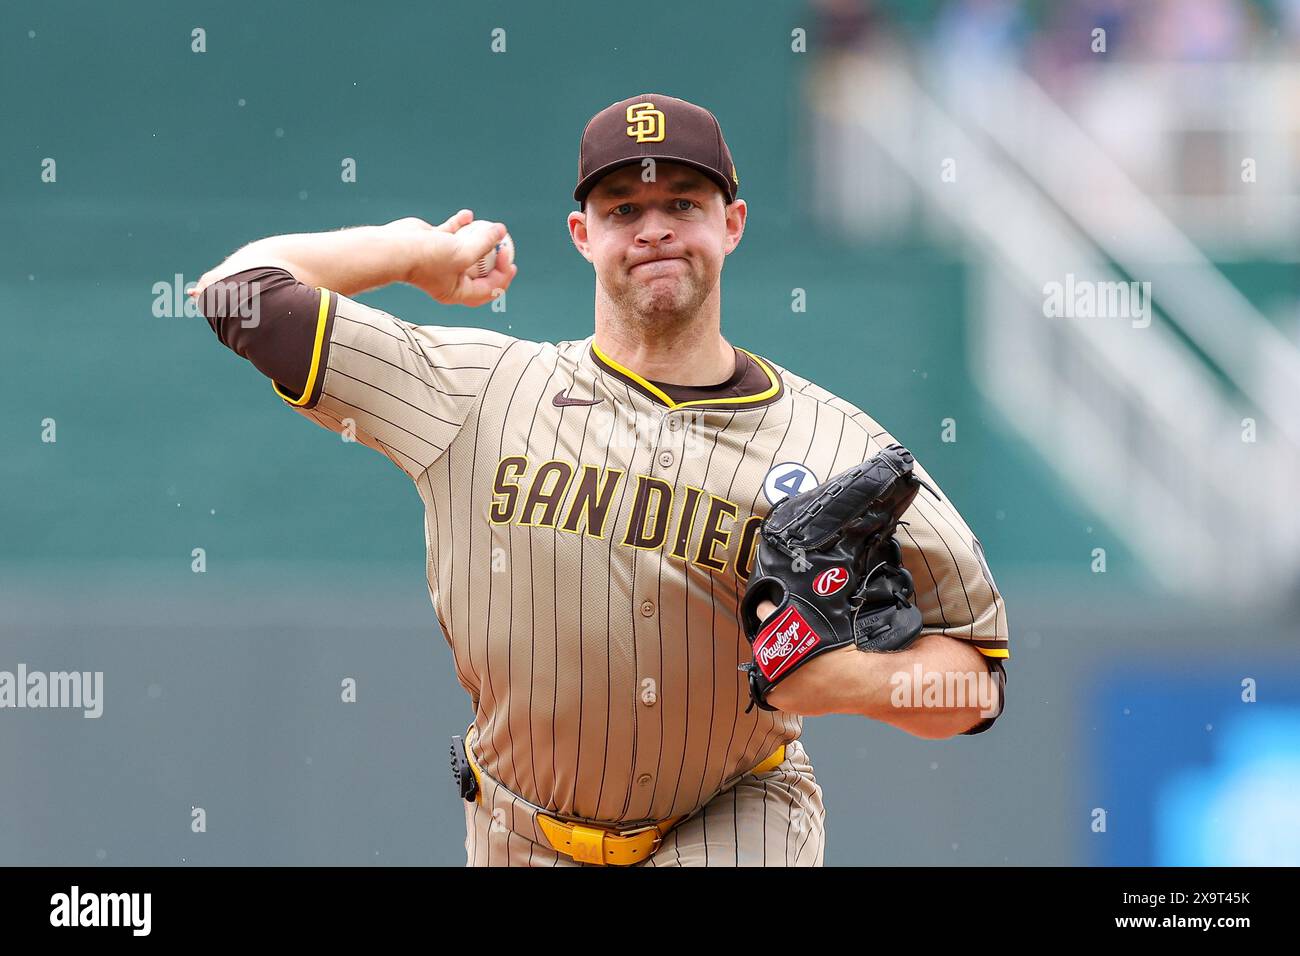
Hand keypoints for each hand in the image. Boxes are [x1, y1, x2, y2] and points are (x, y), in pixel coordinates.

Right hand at [389, 210, 516, 306]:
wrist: (394, 247)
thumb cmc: (427, 258)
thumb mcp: (463, 254)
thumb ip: (485, 242)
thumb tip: (501, 230)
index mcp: (457, 292)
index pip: (488, 288)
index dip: (503, 274)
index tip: (507, 256)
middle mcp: (450, 278)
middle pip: (480, 271)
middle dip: (495, 259)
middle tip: (506, 248)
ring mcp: (441, 259)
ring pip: (467, 249)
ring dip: (479, 239)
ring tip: (490, 229)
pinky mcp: (433, 242)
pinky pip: (452, 232)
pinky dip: (461, 224)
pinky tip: (467, 215)